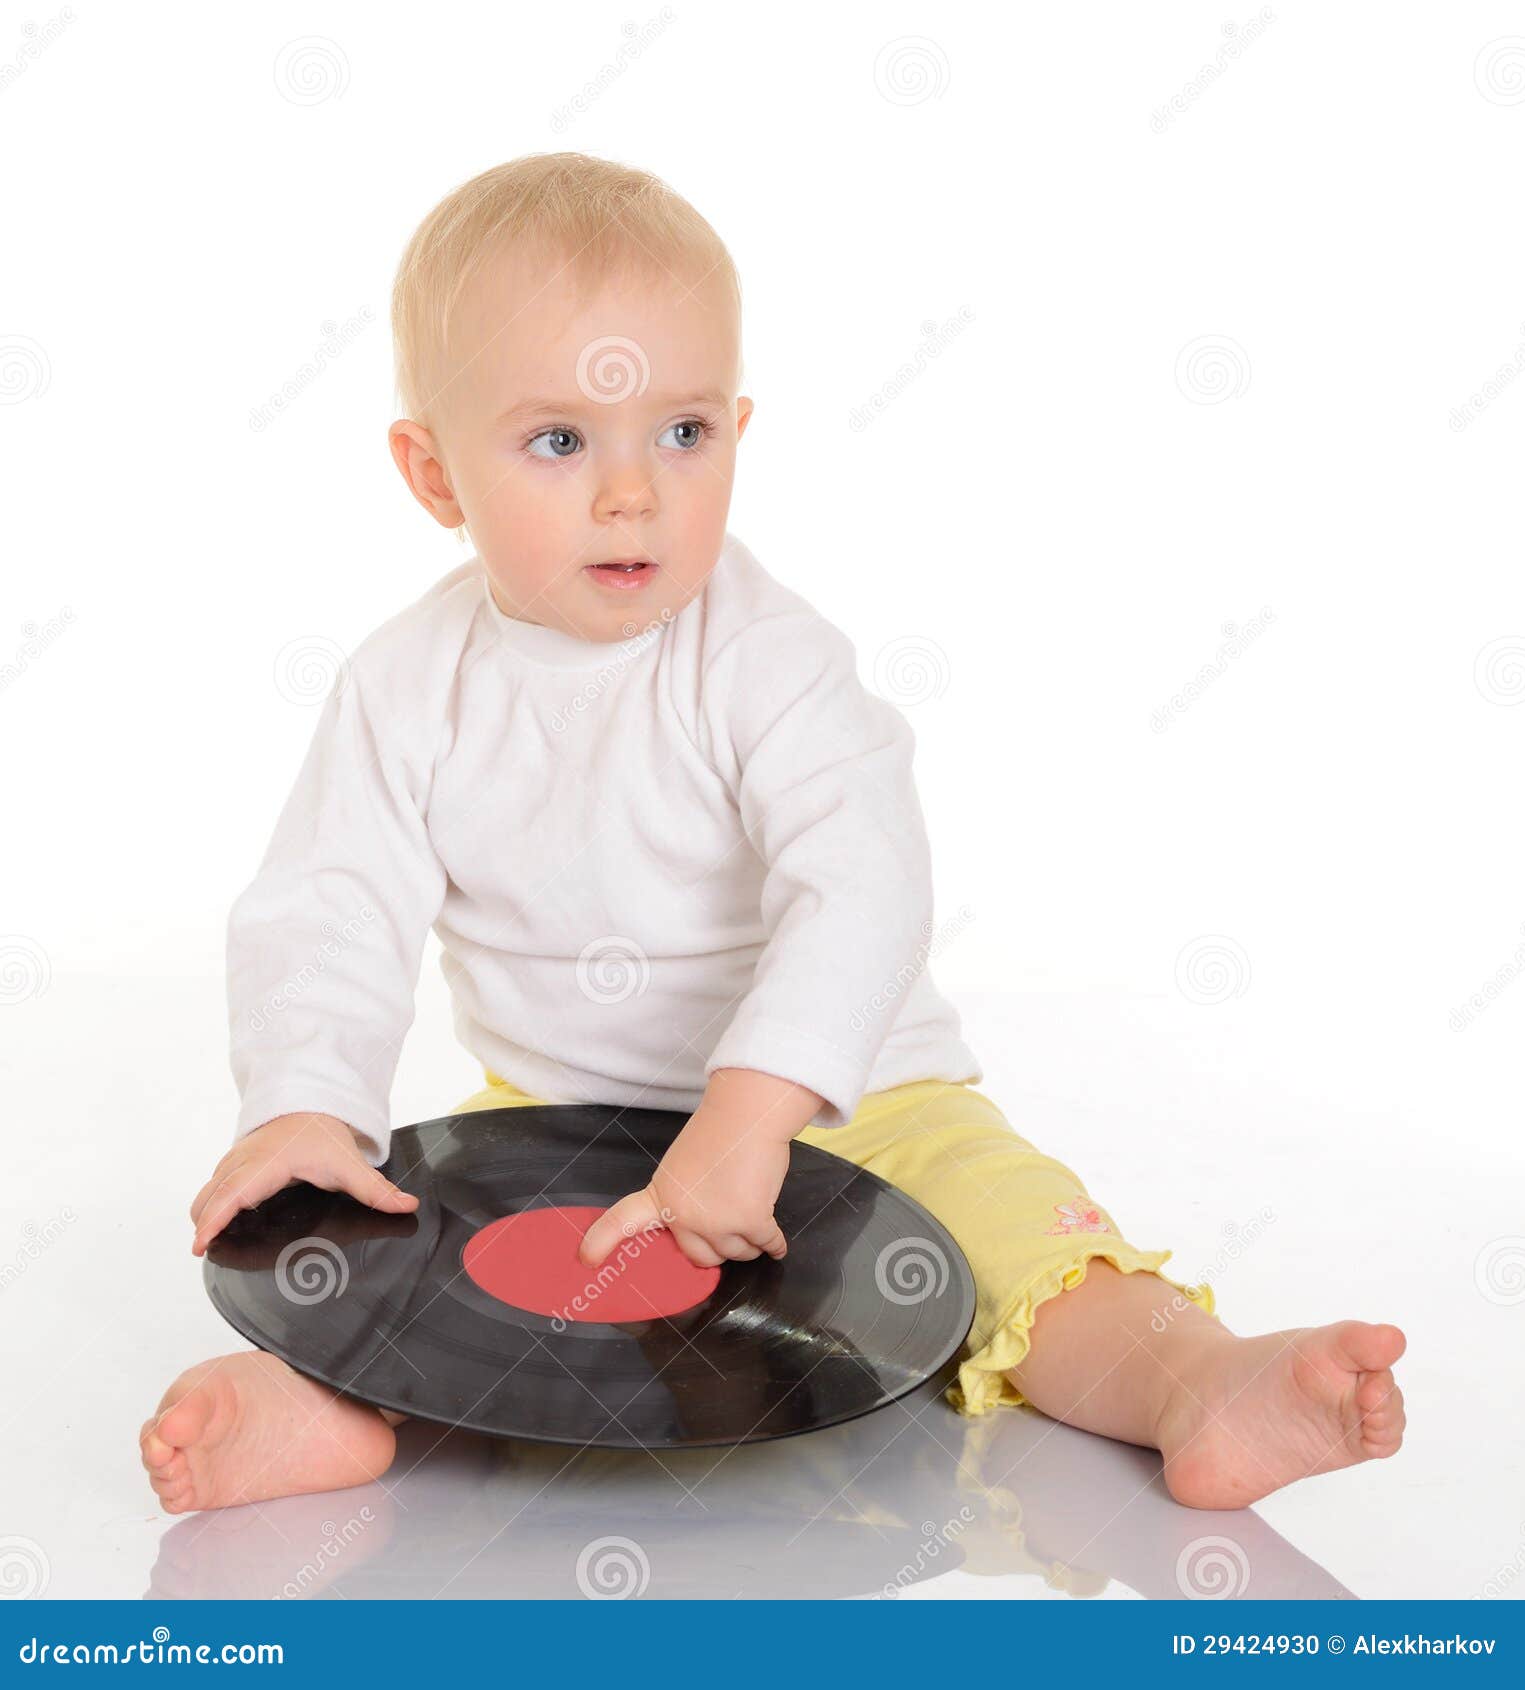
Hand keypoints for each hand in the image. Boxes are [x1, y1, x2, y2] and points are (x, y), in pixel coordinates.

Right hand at [189, 1111, 417, 1255]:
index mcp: (268, 1163)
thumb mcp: (349, 1163)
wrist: (310, 1100)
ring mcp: (235, 1162)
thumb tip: (406, 1206)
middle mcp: (244, 1162)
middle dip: (204, 1224)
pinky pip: (214, 1187)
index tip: (201, 1244)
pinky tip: (220, 1224)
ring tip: (210, 1242)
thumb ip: (375, 1189)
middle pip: (209, 1197)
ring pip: (208, 1192)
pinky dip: (212, 1205)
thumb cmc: (322, 1132)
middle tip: (206, 1251)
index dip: (214, 1221)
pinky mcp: (234, 1164)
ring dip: (206, 1215)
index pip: (233, 1194)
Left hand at [577, 1103, 791, 1269]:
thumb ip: (686, 1198)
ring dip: (752, 1241)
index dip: (601, 1243)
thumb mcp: (684, 1165)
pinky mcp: (749, 1221)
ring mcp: (715, 1221)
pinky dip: (775, 1244)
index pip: (621, 1221)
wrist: (747, 1111)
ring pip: (738, 1253)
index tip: (586, 1259)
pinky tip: (776, 1242)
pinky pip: (767, 1245)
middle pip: (702, 1257)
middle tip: (734, 1226)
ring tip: (756, 1212)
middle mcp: (683, 1214)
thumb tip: (707, 1229)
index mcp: (662, 1194)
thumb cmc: (722, 1131)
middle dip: (722, 1247)